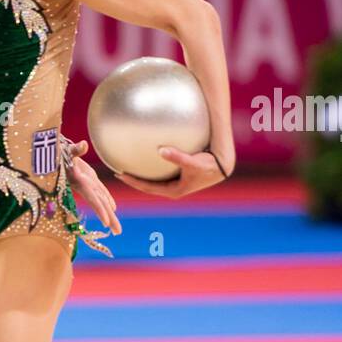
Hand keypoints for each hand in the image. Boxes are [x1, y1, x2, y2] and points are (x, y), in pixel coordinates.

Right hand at [64, 140, 121, 233]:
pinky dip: (107, 200)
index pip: (92, 198)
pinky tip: (113, 209)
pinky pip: (100, 192)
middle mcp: (84, 185)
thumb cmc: (58, 150)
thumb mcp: (66, 150)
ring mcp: (87, 183)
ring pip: (102, 201)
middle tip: (119, 233)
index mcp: (80, 181)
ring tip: (117, 230)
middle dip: (109, 219)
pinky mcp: (89, 178)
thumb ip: (75, 149)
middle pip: (99, 205)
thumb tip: (83, 145)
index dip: (99, 210)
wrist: (51, 152)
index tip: (106, 223)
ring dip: (110, 215)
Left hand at [115, 146, 230, 197]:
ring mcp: (176, 183)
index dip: (133, 182)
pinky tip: (146, 154)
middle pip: (147, 186)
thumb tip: (161, 151)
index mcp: (173, 191)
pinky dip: (152, 165)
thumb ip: (177, 157)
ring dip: (141, 174)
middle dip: (133, 179)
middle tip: (118, 171)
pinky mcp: (180, 176)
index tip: (120, 174)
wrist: (223, 166)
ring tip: (128, 164)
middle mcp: (173, 189)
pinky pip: (161, 171)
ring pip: (154, 180)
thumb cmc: (209, 165)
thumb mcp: (193, 162)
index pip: (147, 188)